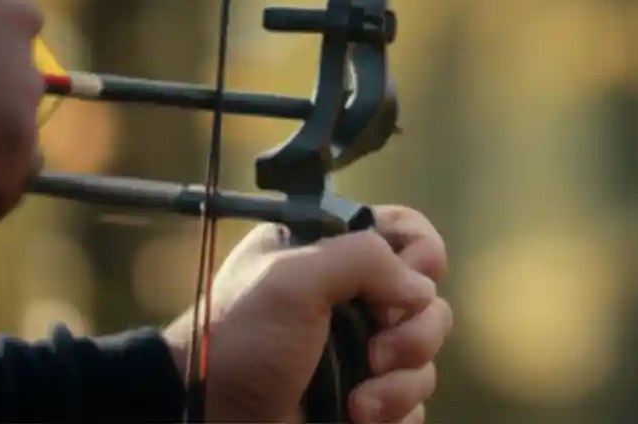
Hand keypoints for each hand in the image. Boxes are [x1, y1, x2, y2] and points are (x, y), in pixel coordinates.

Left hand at [162, 205, 451, 423]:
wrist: (209, 422)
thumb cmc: (240, 342)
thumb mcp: (293, 278)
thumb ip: (365, 258)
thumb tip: (422, 291)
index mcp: (333, 255)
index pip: (407, 233)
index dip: (421, 255)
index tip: (407, 281)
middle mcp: (354, 299)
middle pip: (428, 301)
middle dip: (414, 333)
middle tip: (375, 355)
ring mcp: (362, 353)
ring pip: (425, 358)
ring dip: (401, 383)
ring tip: (358, 404)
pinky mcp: (367, 399)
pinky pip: (414, 403)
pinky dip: (396, 411)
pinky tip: (358, 417)